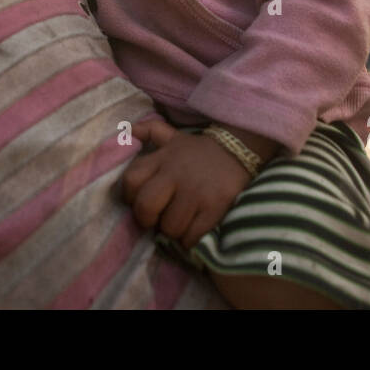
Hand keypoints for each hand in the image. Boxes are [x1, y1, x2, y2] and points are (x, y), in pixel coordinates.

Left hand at [121, 119, 251, 248]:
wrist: (240, 151)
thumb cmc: (200, 151)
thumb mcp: (174, 137)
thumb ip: (150, 131)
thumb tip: (128, 130)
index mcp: (163, 159)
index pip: (131, 181)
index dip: (130, 196)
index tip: (139, 202)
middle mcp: (176, 174)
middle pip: (146, 207)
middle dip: (147, 219)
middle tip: (157, 220)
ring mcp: (196, 192)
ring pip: (169, 227)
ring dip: (173, 231)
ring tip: (180, 223)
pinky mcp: (215, 207)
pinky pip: (191, 236)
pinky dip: (190, 240)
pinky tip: (194, 230)